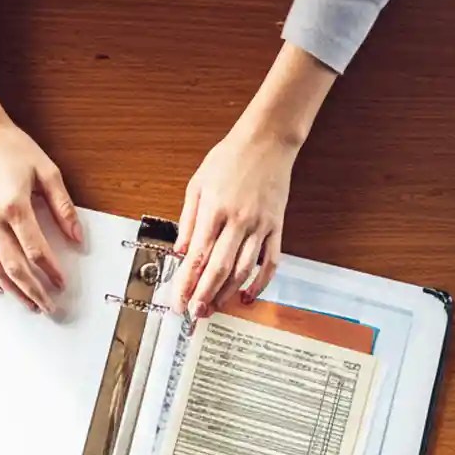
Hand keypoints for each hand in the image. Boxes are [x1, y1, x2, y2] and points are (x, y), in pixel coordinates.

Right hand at [0, 119, 82, 313]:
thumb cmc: (11, 146)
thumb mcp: (47, 171)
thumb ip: (63, 206)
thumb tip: (77, 236)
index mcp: (14, 205)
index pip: (36, 250)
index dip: (51, 271)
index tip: (62, 284)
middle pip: (14, 266)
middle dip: (33, 291)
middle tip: (48, 307)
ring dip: (10, 289)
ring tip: (27, 303)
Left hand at [172, 130, 294, 316]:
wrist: (267, 141)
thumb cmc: (229, 158)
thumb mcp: (197, 184)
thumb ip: (187, 220)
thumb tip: (180, 252)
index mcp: (213, 210)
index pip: (197, 256)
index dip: (186, 283)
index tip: (178, 301)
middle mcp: (238, 221)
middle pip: (219, 269)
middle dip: (204, 296)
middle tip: (194, 314)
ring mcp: (260, 226)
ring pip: (243, 270)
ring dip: (228, 294)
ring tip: (215, 308)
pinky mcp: (276, 227)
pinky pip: (270, 262)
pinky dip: (261, 283)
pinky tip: (248, 295)